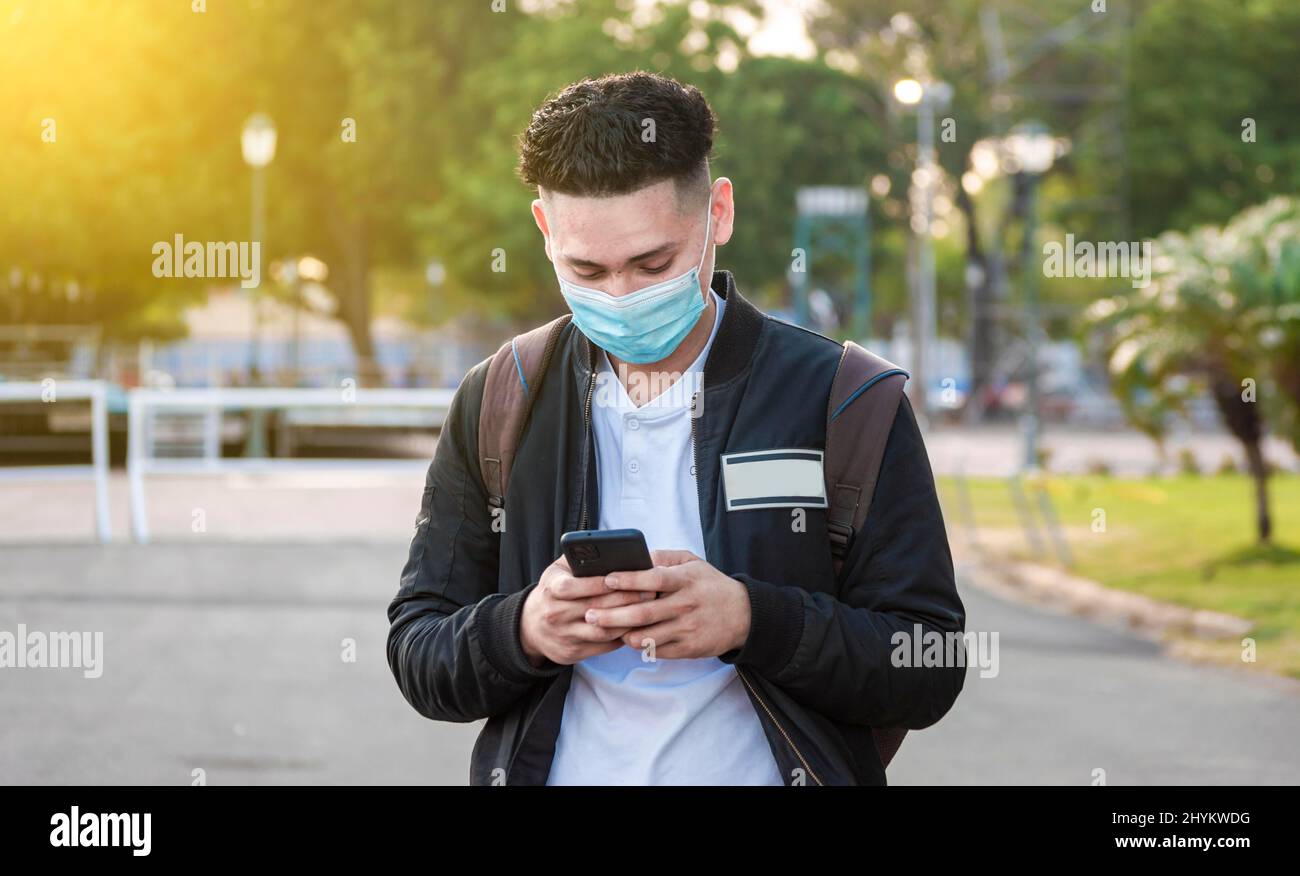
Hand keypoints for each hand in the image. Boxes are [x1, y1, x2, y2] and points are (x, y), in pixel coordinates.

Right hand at [520, 555, 655, 666]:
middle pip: (595, 609)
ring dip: (628, 621)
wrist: (530, 627)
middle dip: (626, 600)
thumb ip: (579, 559)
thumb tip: (611, 551)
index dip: (600, 583)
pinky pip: (603, 646)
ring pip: (603, 631)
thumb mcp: (558, 571)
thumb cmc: (553, 591)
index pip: (575, 587)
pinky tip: (636, 626)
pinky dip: (622, 637)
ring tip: (647, 609)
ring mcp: (563, 636)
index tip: (626, 577)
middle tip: (650, 592)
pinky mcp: (572, 652)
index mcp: (551, 589)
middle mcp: (555, 614)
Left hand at [584, 549, 751, 660]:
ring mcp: (688, 629)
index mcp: (686, 580)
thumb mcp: (693, 563)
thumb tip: (636, 556)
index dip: (629, 580)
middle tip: (589, 615)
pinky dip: (639, 646)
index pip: (654, 579)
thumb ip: (664, 558)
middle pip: (644, 613)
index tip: (606, 579)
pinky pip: (658, 650)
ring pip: (648, 636)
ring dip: (622, 634)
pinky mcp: (689, 648)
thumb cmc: (710, 585)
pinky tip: (625, 639)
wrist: (743, 615)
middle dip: (613, 615)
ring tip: (602, 630)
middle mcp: (686, 605)